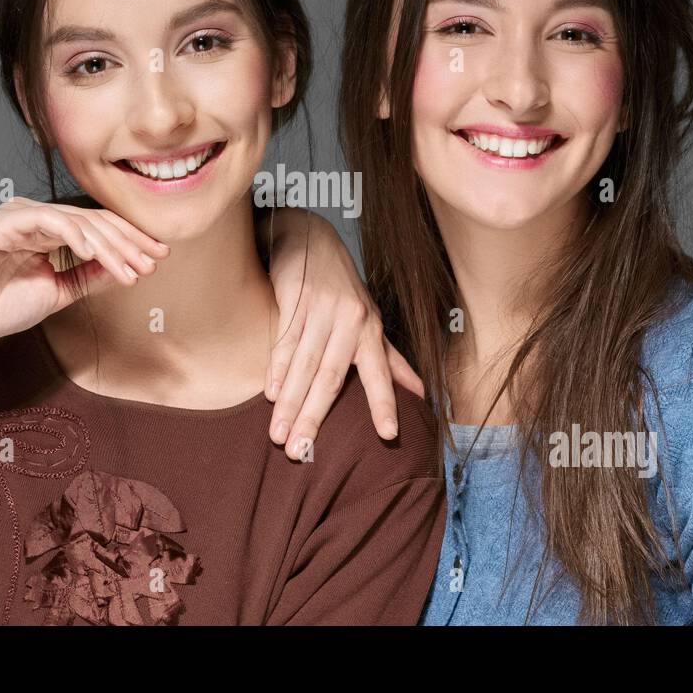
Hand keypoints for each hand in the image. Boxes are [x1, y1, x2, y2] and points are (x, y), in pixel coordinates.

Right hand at [0, 196, 167, 358]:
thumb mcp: (59, 291)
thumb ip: (89, 277)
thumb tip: (127, 267)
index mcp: (48, 230)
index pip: (98, 228)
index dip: (130, 241)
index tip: (158, 258)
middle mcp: (36, 216)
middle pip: (94, 221)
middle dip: (128, 241)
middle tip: (155, 259)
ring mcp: (20, 215)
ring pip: (78, 220)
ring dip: (109, 245)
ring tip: (131, 266)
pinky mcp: (5, 221)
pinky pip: (49, 220)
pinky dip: (75, 235)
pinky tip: (95, 252)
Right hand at [261, 208, 424, 458]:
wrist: (310, 239)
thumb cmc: (344, 289)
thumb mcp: (371, 320)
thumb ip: (391, 359)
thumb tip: (421, 392)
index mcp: (370, 330)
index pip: (379, 373)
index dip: (385, 403)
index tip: (389, 435)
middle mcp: (350, 321)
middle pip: (331, 377)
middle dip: (315, 417)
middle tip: (301, 452)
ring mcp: (322, 310)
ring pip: (304, 364)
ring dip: (290, 402)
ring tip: (279, 435)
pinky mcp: (295, 299)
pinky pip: (284, 339)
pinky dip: (276, 368)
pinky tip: (270, 394)